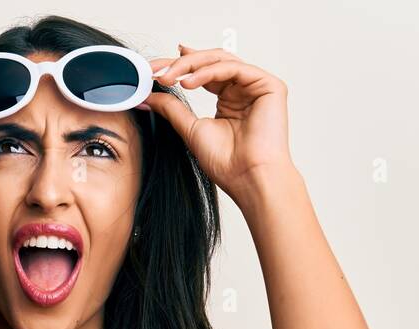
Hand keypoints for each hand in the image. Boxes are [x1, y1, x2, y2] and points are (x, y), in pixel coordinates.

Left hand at [143, 43, 295, 203]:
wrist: (247, 179)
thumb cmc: (227, 163)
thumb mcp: (190, 129)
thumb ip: (171, 108)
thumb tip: (149, 95)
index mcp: (228, 100)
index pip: (201, 73)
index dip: (177, 67)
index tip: (152, 69)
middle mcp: (242, 90)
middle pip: (210, 61)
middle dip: (180, 63)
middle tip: (156, 71)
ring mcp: (256, 86)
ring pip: (220, 59)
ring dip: (190, 65)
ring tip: (169, 77)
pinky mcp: (269, 85)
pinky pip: (234, 68)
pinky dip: (209, 72)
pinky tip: (189, 83)